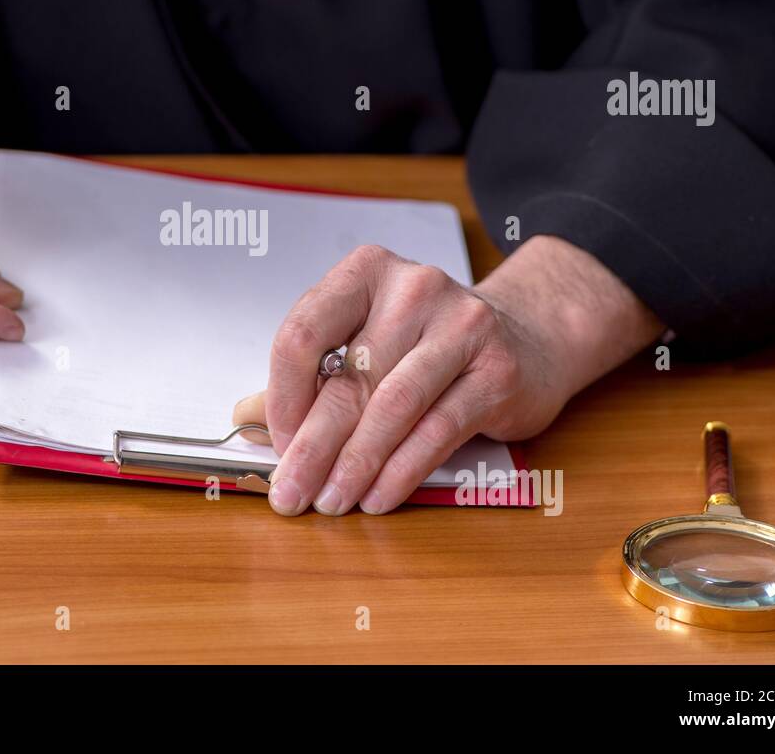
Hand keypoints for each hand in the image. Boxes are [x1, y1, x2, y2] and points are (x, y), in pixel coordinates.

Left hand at [235, 236, 662, 514]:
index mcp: (366, 273)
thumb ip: (309, 375)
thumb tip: (244, 415)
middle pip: (347, 379)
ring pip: (391, 406)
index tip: (275, 444)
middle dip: (311, 447)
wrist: (530, 337)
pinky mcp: (496, 369)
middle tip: (290, 492)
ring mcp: (461, 324)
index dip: (282, 397)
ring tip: (332, 501)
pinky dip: (401, 470)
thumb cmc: (430, 344)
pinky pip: (437, 429)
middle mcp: (413, 288)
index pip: (303, 332)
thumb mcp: (368, 342)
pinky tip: (378, 496)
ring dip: (355, 464)